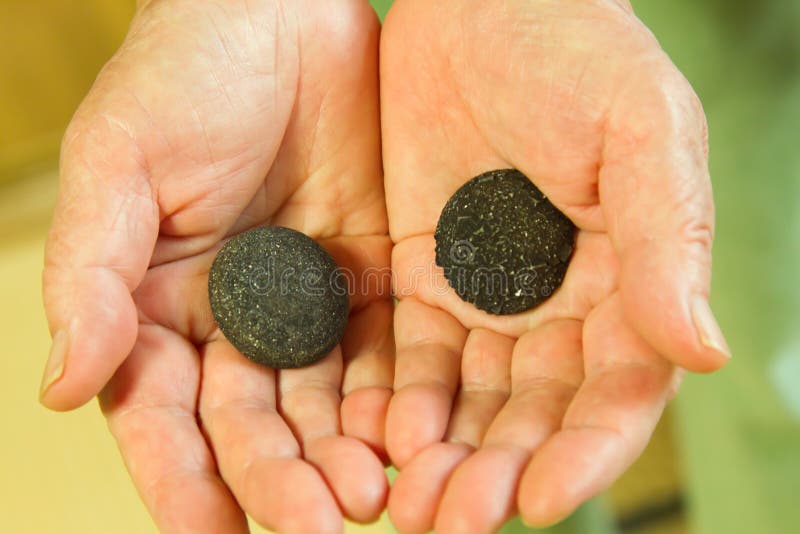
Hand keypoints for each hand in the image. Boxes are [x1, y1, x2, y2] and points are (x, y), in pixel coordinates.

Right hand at [40, 1, 391, 531]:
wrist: (283, 15)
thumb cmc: (183, 76)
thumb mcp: (118, 166)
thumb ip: (92, 277)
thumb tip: (61, 389)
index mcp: (161, 310)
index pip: (166, 416)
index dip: (184, 479)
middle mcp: (238, 323)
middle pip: (255, 425)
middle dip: (283, 479)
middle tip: (322, 525)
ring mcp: (311, 306)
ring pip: (326, 403)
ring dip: (346, 455)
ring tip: (372, 497)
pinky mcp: (375, 281)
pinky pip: (388, 351)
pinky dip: (398, 398)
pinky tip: (415, 435)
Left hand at [380, 0, 729, 531]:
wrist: (480, 5)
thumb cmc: (576, 50)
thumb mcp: (641, 129)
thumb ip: (671, 239)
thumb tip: (704, 350)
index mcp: (625, 284)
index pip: (614, 393)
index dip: (583, 453)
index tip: (537, 502)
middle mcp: (555, 306)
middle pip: (531, 416)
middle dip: (496, 473)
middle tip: (451, 521)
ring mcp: (483, 297)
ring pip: (465, 402)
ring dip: (439, 456)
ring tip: (405, 503)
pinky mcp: (417, 277)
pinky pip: (403, 355)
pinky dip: (390, 400)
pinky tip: (371, 434)